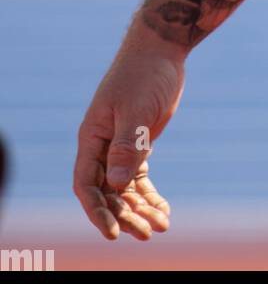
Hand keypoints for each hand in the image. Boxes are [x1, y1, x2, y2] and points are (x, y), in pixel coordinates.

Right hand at [73, 47, 184, 240]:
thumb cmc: (145, 74)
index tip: (113, 232)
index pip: (87, 184)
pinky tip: (164, 210)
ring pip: (124, 189)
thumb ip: (127, 145)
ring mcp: (120, 147)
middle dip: (124, 216)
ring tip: (162, 227)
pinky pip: (140, 178)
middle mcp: (102, 146)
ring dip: (140, 210)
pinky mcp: (138, 145)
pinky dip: (150, 195)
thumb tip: (116, 184)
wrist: (161, 49)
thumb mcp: (137, 109)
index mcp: (92, 137)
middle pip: (107, 192)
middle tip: (147, 234)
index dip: (97, 211)